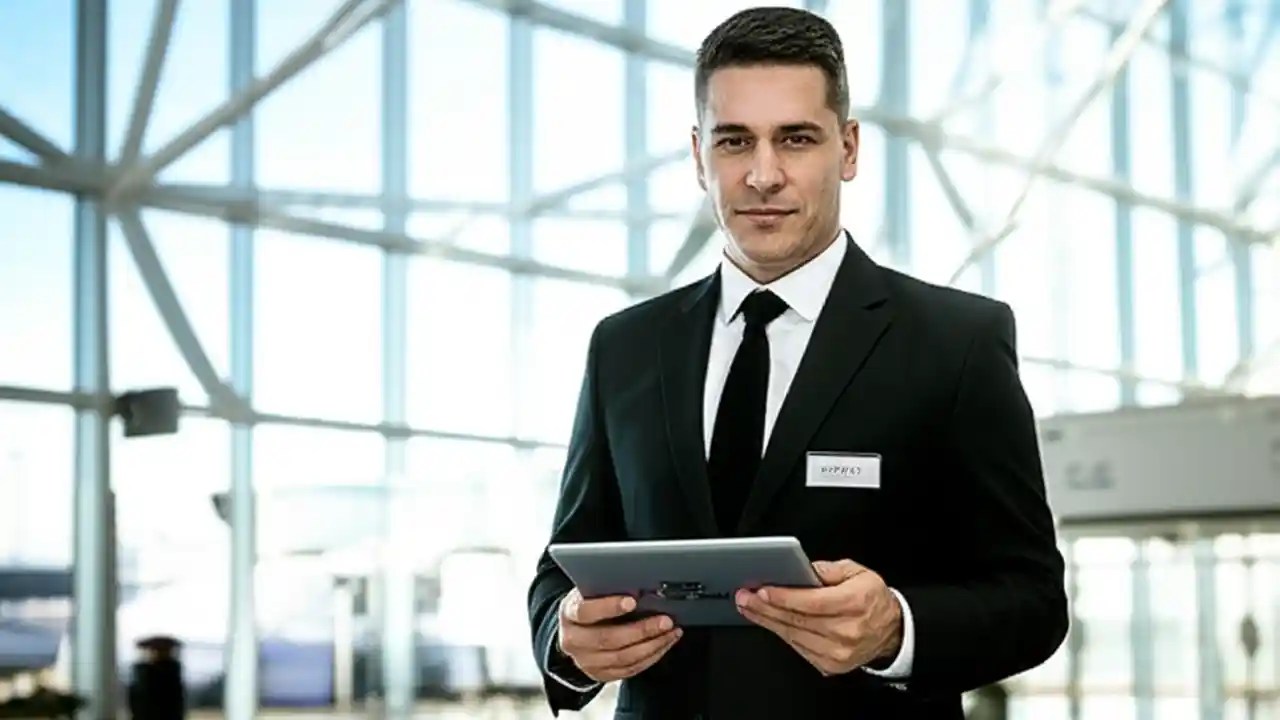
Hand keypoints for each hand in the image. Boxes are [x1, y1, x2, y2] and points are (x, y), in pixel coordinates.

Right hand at [557, 588, 682, 682]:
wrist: (576, 631)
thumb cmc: (589, 604)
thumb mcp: (590, 591)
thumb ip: (606, 588)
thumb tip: (639, 584)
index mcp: (569, 614)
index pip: (585, 612)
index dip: (609, 607)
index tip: (632, 601)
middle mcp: (574, 641)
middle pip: (608, 639)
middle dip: (641, 630)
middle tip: (665, 620)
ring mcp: (586, 662)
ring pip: (623, 658)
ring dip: (653, 644)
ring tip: (671, 631)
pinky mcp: (601, 675)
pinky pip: (630, 669)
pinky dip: (652, 656)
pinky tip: (664, 643)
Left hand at [735, 559, 902, 675]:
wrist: (890, 632)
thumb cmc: (872, 599)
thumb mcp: (857, 572)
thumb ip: (828, 569)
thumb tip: (802, 569)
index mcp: (855, 603)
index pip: (811, 602)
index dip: (783, 597)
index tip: (762, 590)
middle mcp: (847, 630)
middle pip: (797, 620)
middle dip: (765, 608)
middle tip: (745, 597)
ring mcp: (838, 652)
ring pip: (793, 636)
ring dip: (768, 621)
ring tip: (750, 607)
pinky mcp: (831, 665)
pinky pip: (798, 648)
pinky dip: (782, 633)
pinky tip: (769, 622)